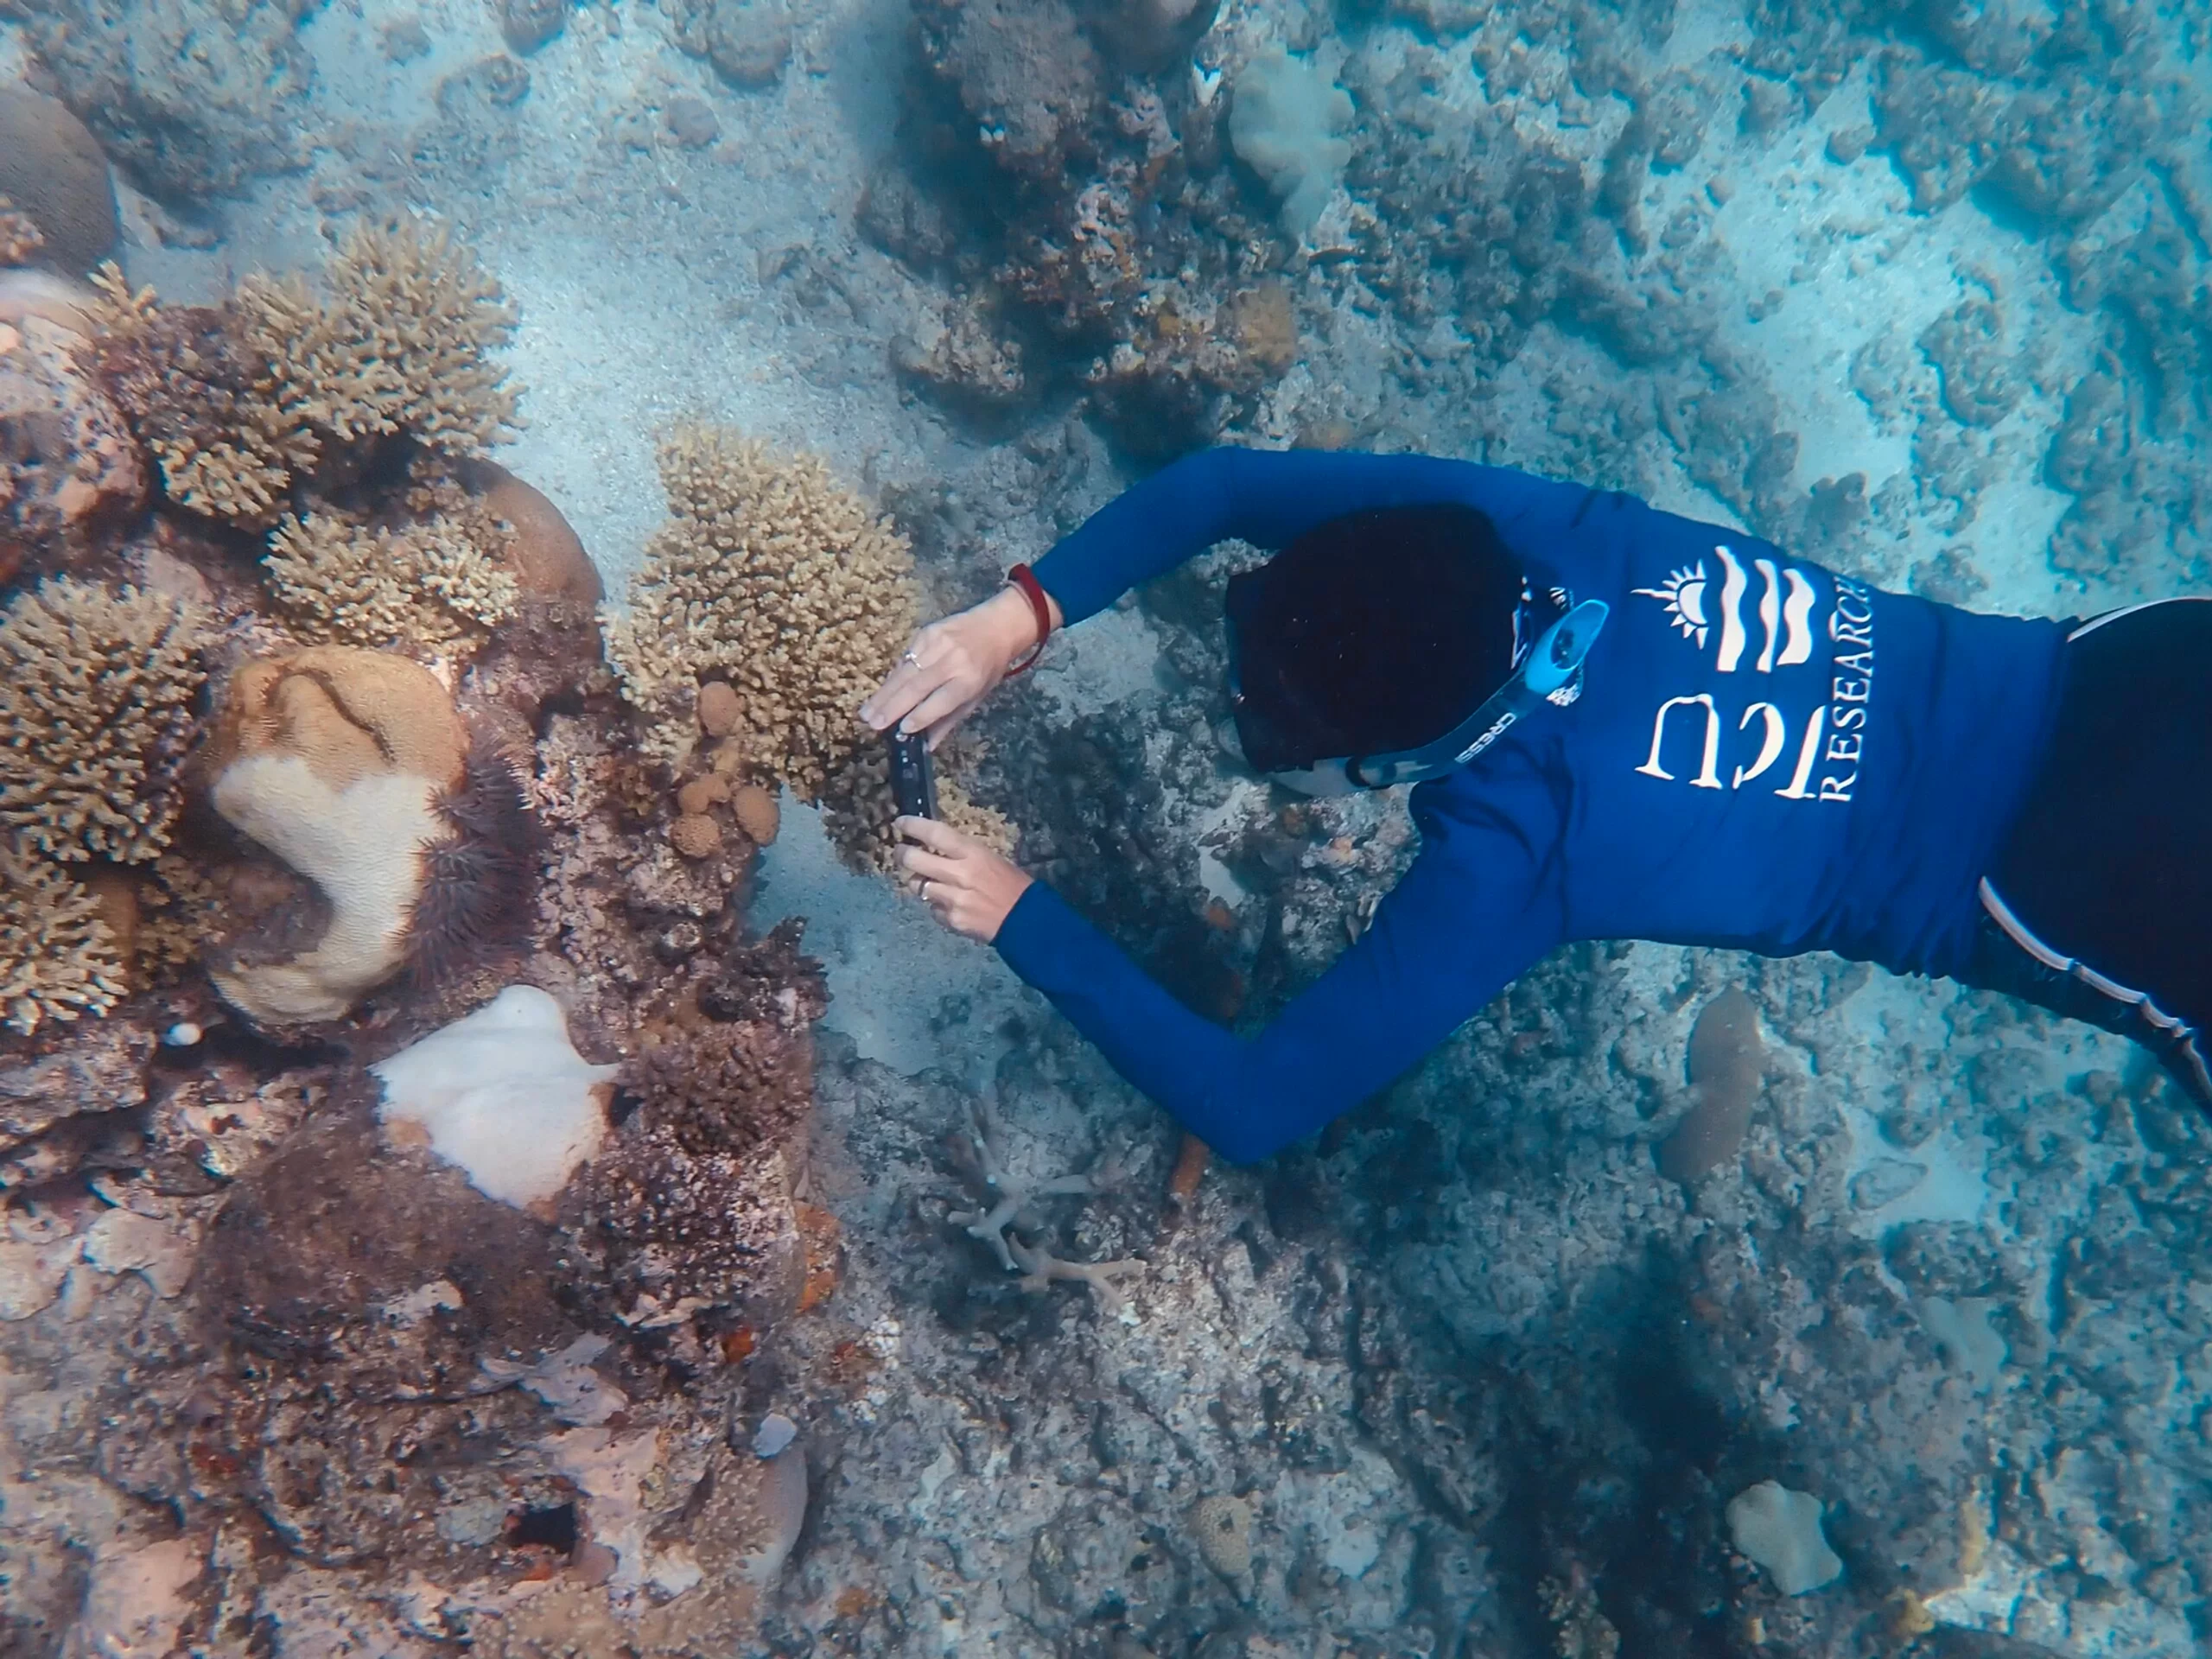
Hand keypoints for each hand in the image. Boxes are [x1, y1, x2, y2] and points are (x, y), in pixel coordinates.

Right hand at [860, 584, 1060, 747]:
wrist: (997, 626)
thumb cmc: (987, 668)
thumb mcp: (976, 697)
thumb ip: (949, 720)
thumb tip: (927, 746)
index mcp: (968, 681)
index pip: (940, 701)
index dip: (919, 716)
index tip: (900, 730)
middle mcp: (952, 662)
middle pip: (916, 687)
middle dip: (891, 707)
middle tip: (871, 723)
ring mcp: (937, 644)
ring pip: (904, 673)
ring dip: (883, 694)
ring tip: (867, 712)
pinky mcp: (927, 632)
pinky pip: (905, 658)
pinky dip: (893, 676)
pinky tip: (883, 690)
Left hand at [895, 816, 1031, 942]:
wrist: (1026, 920)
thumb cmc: (1012, 883)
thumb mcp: (991, 858)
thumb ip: (962, 854)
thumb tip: (936, 848)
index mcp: (972, 853)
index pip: (934, 834)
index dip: (913, 826)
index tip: (900, 822)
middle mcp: (958, 875)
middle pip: (914, 860)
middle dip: (902, 854)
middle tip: (900, 852)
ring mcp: (952, 899)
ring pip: (916, 886)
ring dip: (917, 882)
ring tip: (926, 881)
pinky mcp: (951, 920)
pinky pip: (931, 909)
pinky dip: (935, 905)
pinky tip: (948, 904)